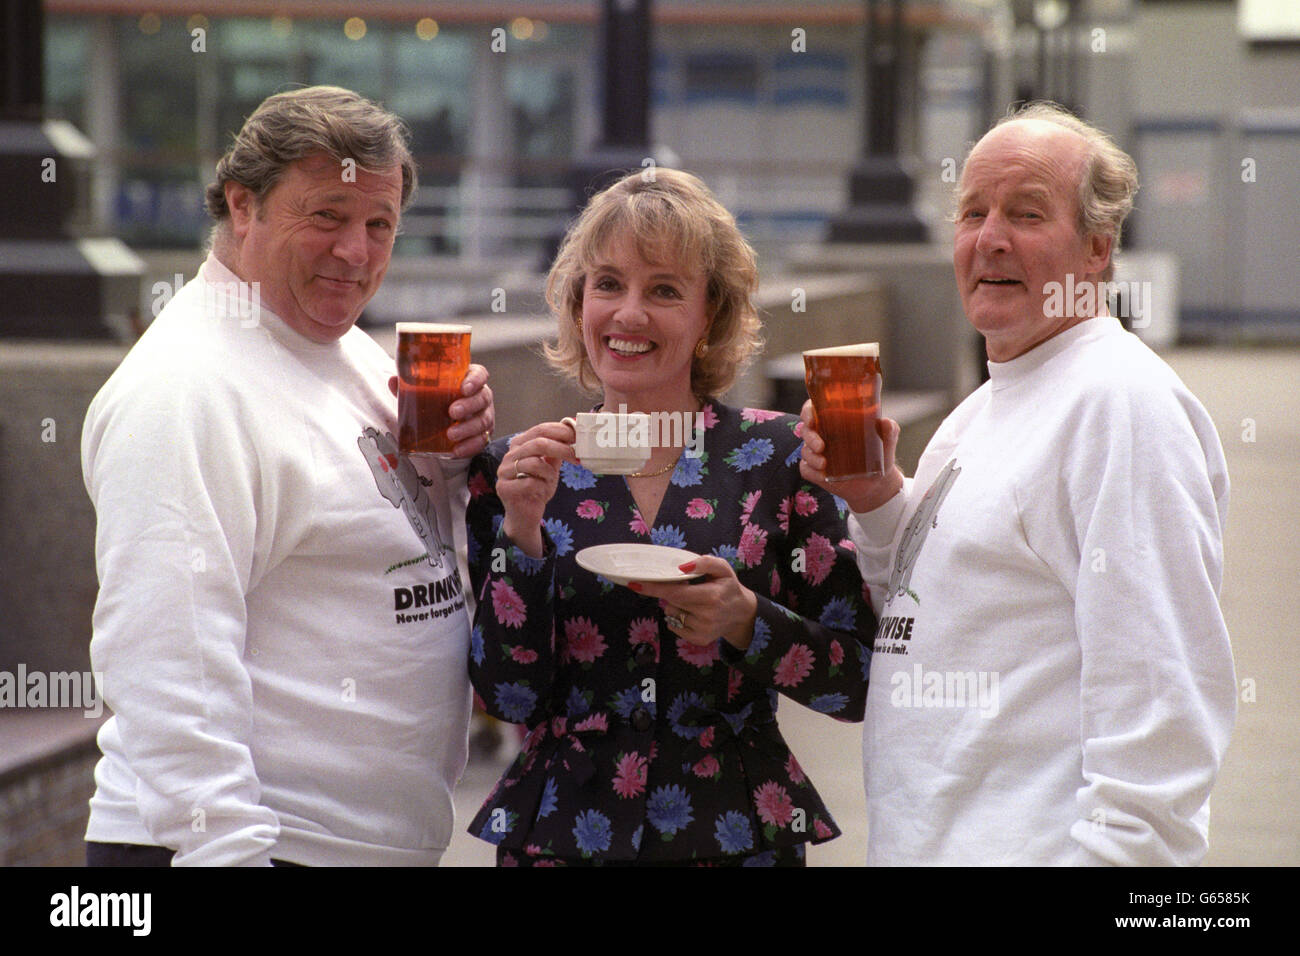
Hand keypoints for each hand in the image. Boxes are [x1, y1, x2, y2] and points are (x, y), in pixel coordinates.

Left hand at [387, 365, 494, 457]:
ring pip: (483, 420)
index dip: (475, 380)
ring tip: (451, 434)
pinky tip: (457, 450)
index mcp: (469, 381)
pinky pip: (481, 441)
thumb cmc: (438, 401)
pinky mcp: (483, 435)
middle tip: (452, 412)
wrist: (446, 424)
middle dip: (469, 405)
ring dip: (468, 428)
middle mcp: (481, 397)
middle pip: (483, 397)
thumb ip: (411, 386)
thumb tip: (393, 381)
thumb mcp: (425, 392)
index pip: (480, 374)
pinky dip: (469, 446)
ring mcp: (484, 416)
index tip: (464, 387)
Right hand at [497, 420, 578, 556]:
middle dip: (561, 449)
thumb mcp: (551, 467)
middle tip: (576, 457)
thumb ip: (557, 451)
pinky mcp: (504, 488)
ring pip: (534, 463)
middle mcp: (510, 455)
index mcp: (520, 445)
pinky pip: (530, 483)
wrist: (525, 515)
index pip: (540, 429)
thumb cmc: (537, 489)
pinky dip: (541, 487)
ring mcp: (504, 471)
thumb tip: (573, 435)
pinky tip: (540, 492)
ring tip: (550, 480)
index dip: (560, 431)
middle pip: (538, 443)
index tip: (578, 436)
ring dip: (549, 473)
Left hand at [629, 556, 757, 650]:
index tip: (634, 584)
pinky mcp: (699, 640)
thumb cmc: (728, 587)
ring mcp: (702, 630)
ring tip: (694, 602)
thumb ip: (705, 563)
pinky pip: (675, 626)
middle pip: (671, 602)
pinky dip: (679, 618)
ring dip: (676, 605)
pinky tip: (694, 613)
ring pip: (671, 614)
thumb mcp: (723, 568)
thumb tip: (682, 567)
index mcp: (711, 597)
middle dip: (668, 592)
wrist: (741, 613)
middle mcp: (706, 616)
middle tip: (683, 586)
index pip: (675, 592)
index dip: (653, 588)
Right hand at [798, 399, 904, 513]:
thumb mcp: (888, 441)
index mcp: (834, 421)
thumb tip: (885, 422)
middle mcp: (823, 435)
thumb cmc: (880, 454)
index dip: (807, 412)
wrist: (877, 483)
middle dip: (810, 437)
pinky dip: (811, 471)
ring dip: (811, 457)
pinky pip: (805, 470)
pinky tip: (823, 475)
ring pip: (805, 451)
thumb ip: (889, 430)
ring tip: (824, 464)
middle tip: (821, 446)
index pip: (813, 410)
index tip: (811, 419)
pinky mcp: (816, 471)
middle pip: (805, 430)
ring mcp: (818, 454)